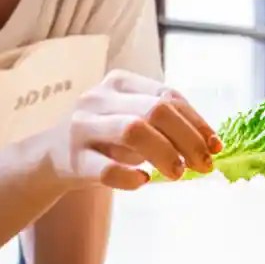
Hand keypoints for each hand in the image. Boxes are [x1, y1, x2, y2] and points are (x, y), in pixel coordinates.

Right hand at [40, 70, 221, 189]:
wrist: (48, 157)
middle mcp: (99, 98)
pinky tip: (142, 181)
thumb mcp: (132, 119)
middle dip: (188, 139)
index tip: (216, 146)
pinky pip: (107, 168)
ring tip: (179, 174)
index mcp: (120, 82)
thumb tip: (212, 144)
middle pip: (155, 111)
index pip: (168, 96)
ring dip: (164, 154)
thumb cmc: (105, 137)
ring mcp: (82, 127)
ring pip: (133, 131)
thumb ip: (166, 123)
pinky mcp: (72, 159)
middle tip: (204, 166)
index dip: (198, 122)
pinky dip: (130, 176)